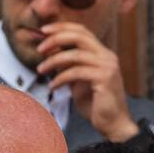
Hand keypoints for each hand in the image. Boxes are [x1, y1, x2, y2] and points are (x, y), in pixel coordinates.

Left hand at [36, 21, 137, 141]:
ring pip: (75, 54)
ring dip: (53, 61)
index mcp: (102, 54)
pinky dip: (60, 78)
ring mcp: (107, 66)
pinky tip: (53, 86)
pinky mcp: (104, 79)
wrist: (113, 125)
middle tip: (40, 48)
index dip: (62, 27)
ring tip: (41, 70)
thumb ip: (69, 68)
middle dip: (55, 39)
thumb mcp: (78, 82)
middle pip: (79, 36)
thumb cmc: (96, 106)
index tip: (44, 31)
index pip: (82, 31)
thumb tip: (51, 56)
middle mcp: (107, 56)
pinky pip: (76, 72)